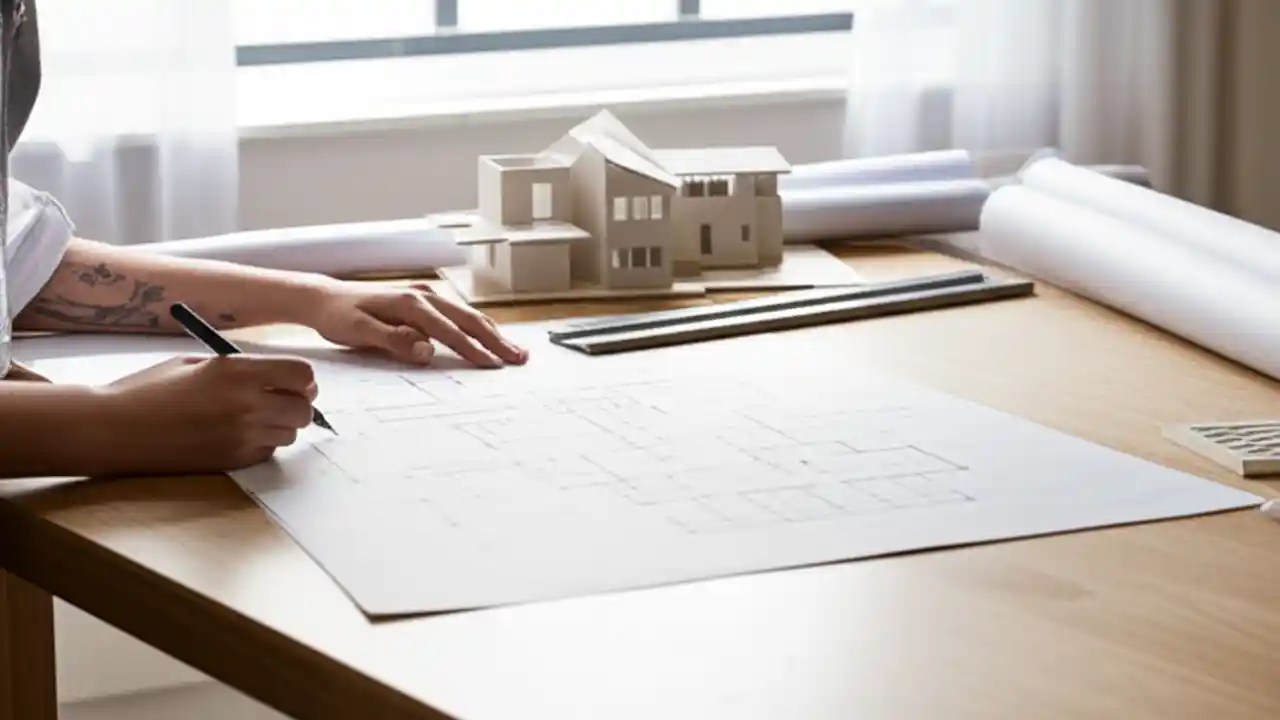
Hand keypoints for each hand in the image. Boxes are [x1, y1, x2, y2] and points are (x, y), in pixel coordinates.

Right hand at [99, 355, 317, 473]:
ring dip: (280, 425)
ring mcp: (240, 436)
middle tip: (281, 401)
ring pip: (289, 434)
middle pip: (304, 409)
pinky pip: (267, 452)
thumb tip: (274, 376)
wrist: (114, 429)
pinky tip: (235, 435)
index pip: (302, 374)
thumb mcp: (195, 362)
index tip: (294, 381)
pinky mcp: (232, 461)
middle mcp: (245, 404)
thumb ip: (238, 368)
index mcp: (236, 371)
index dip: (303, 379)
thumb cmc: (149, 390)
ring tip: (252, 418)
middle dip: (298, 404)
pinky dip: (261, 444)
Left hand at [302, 281, 527, 367]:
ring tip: (513, 349)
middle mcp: (423, 296)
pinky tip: (486, 334)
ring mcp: (424, 295)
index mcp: (411, 305)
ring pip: (466, 315)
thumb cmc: (338, 316)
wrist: (322, 297)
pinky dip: (476, 325)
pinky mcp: (421, 300)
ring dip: (491, 332)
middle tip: (519, 358)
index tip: (494, 365)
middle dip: (496, 340)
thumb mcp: (358, 331)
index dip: (474, 350)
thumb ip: (393, 340)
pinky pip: (456, 313)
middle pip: (469, 320)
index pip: (450, 332)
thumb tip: (426, 349)